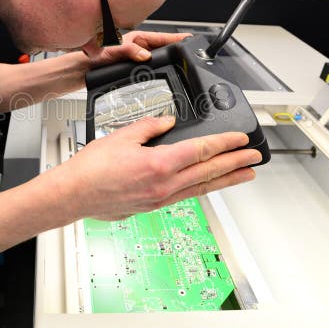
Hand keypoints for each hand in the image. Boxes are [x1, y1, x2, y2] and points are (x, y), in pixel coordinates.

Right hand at [54, 116, 260, 220]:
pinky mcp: (153, 206)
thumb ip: (150, 126)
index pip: (202, 150)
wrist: (73, 195)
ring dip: (226, 180)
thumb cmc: (90, 169)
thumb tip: (168, 121)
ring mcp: (160, 199)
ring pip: (202, 187)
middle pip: (209, 171)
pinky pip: (186, 195)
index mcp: (159, 164)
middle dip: (235, 163)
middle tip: (255, 157)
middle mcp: (164, 185)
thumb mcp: (122, 135)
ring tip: (245, 175)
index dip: (225, 143)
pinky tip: (209, 184)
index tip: (241, 138)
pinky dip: (202, 187)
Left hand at [85, 31, 189, 68]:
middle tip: (189, 56)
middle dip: (176, 52)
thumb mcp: (113, 51)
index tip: (190, 39)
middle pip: (164, 48)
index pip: (162, 37)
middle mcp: (140, 47)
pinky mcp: (136, 67)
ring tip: (180, 66)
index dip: (177, 39)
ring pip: (159, 59)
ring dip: (167, 62)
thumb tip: (145, 55)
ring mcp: (139, 57)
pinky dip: (159, 71)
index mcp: (138, 38)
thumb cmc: (96, 57)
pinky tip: (164, 76)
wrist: (85, 70)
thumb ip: (128, 51)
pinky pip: (152, 68)